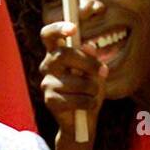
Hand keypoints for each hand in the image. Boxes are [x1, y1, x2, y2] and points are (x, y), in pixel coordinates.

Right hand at [40, 21, 107, 137]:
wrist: (82, 121)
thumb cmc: (89, 91)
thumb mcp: (95, 72)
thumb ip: (92, 59)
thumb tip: (89, 46)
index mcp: (57, 53)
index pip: (49, 35)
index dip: (58, 28)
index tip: (73, 28)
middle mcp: (48, 65)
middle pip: (63, 55)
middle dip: (87, 63)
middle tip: (103, 71)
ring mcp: (46, 83)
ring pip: (76, 81)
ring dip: (93, 89)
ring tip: (94, 94)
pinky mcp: (49, 101)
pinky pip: (76, 99)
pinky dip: (89, 103)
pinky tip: (89, 105)